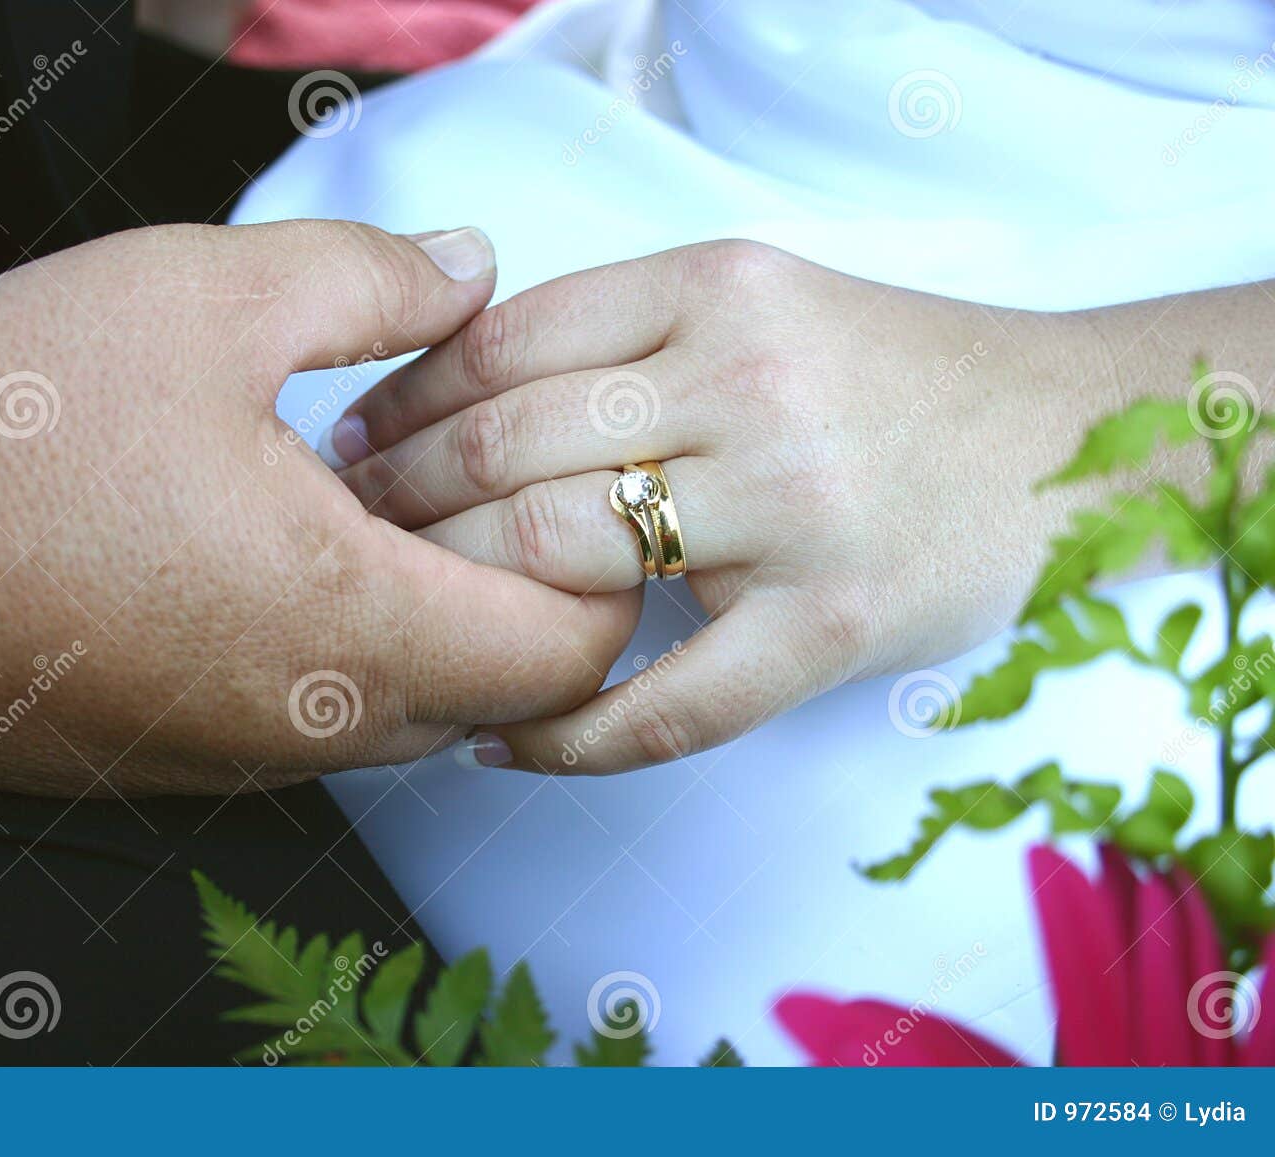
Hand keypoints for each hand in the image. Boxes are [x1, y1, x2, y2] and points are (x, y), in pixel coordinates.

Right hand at [0, 221, 637, 794]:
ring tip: (378, 504)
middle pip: (508, 695)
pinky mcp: (191, 762)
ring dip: (436, 620)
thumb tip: (472, 272)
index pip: (570, 654)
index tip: (570, 488)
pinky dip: (355, 653)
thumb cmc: (9, 429)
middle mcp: (318, 723)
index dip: (606, 572)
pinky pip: (326, 725)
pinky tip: (291, 550)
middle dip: (529, 593)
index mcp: (352, 623)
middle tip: (480, 483)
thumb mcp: (207, 295)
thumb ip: (377, 280)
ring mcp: (251, 756)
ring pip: (418, 714)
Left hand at [333, 240, 1155, 774]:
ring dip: (454, 603)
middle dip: (399, 498)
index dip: (405, 400)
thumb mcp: (762, 303)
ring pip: (557, 562)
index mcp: (718, 289)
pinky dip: (562, 736)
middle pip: (508, 450)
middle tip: (350, 527)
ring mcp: (793, 512)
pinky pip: (661, 705)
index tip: (357, 439)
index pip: (505, 343)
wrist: (1062, 443)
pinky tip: (501, 742)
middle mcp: (750, 387)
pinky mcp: (829, 628)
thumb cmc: (890, 375)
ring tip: (408, 620)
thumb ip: (625, 334)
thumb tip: (450, 393)